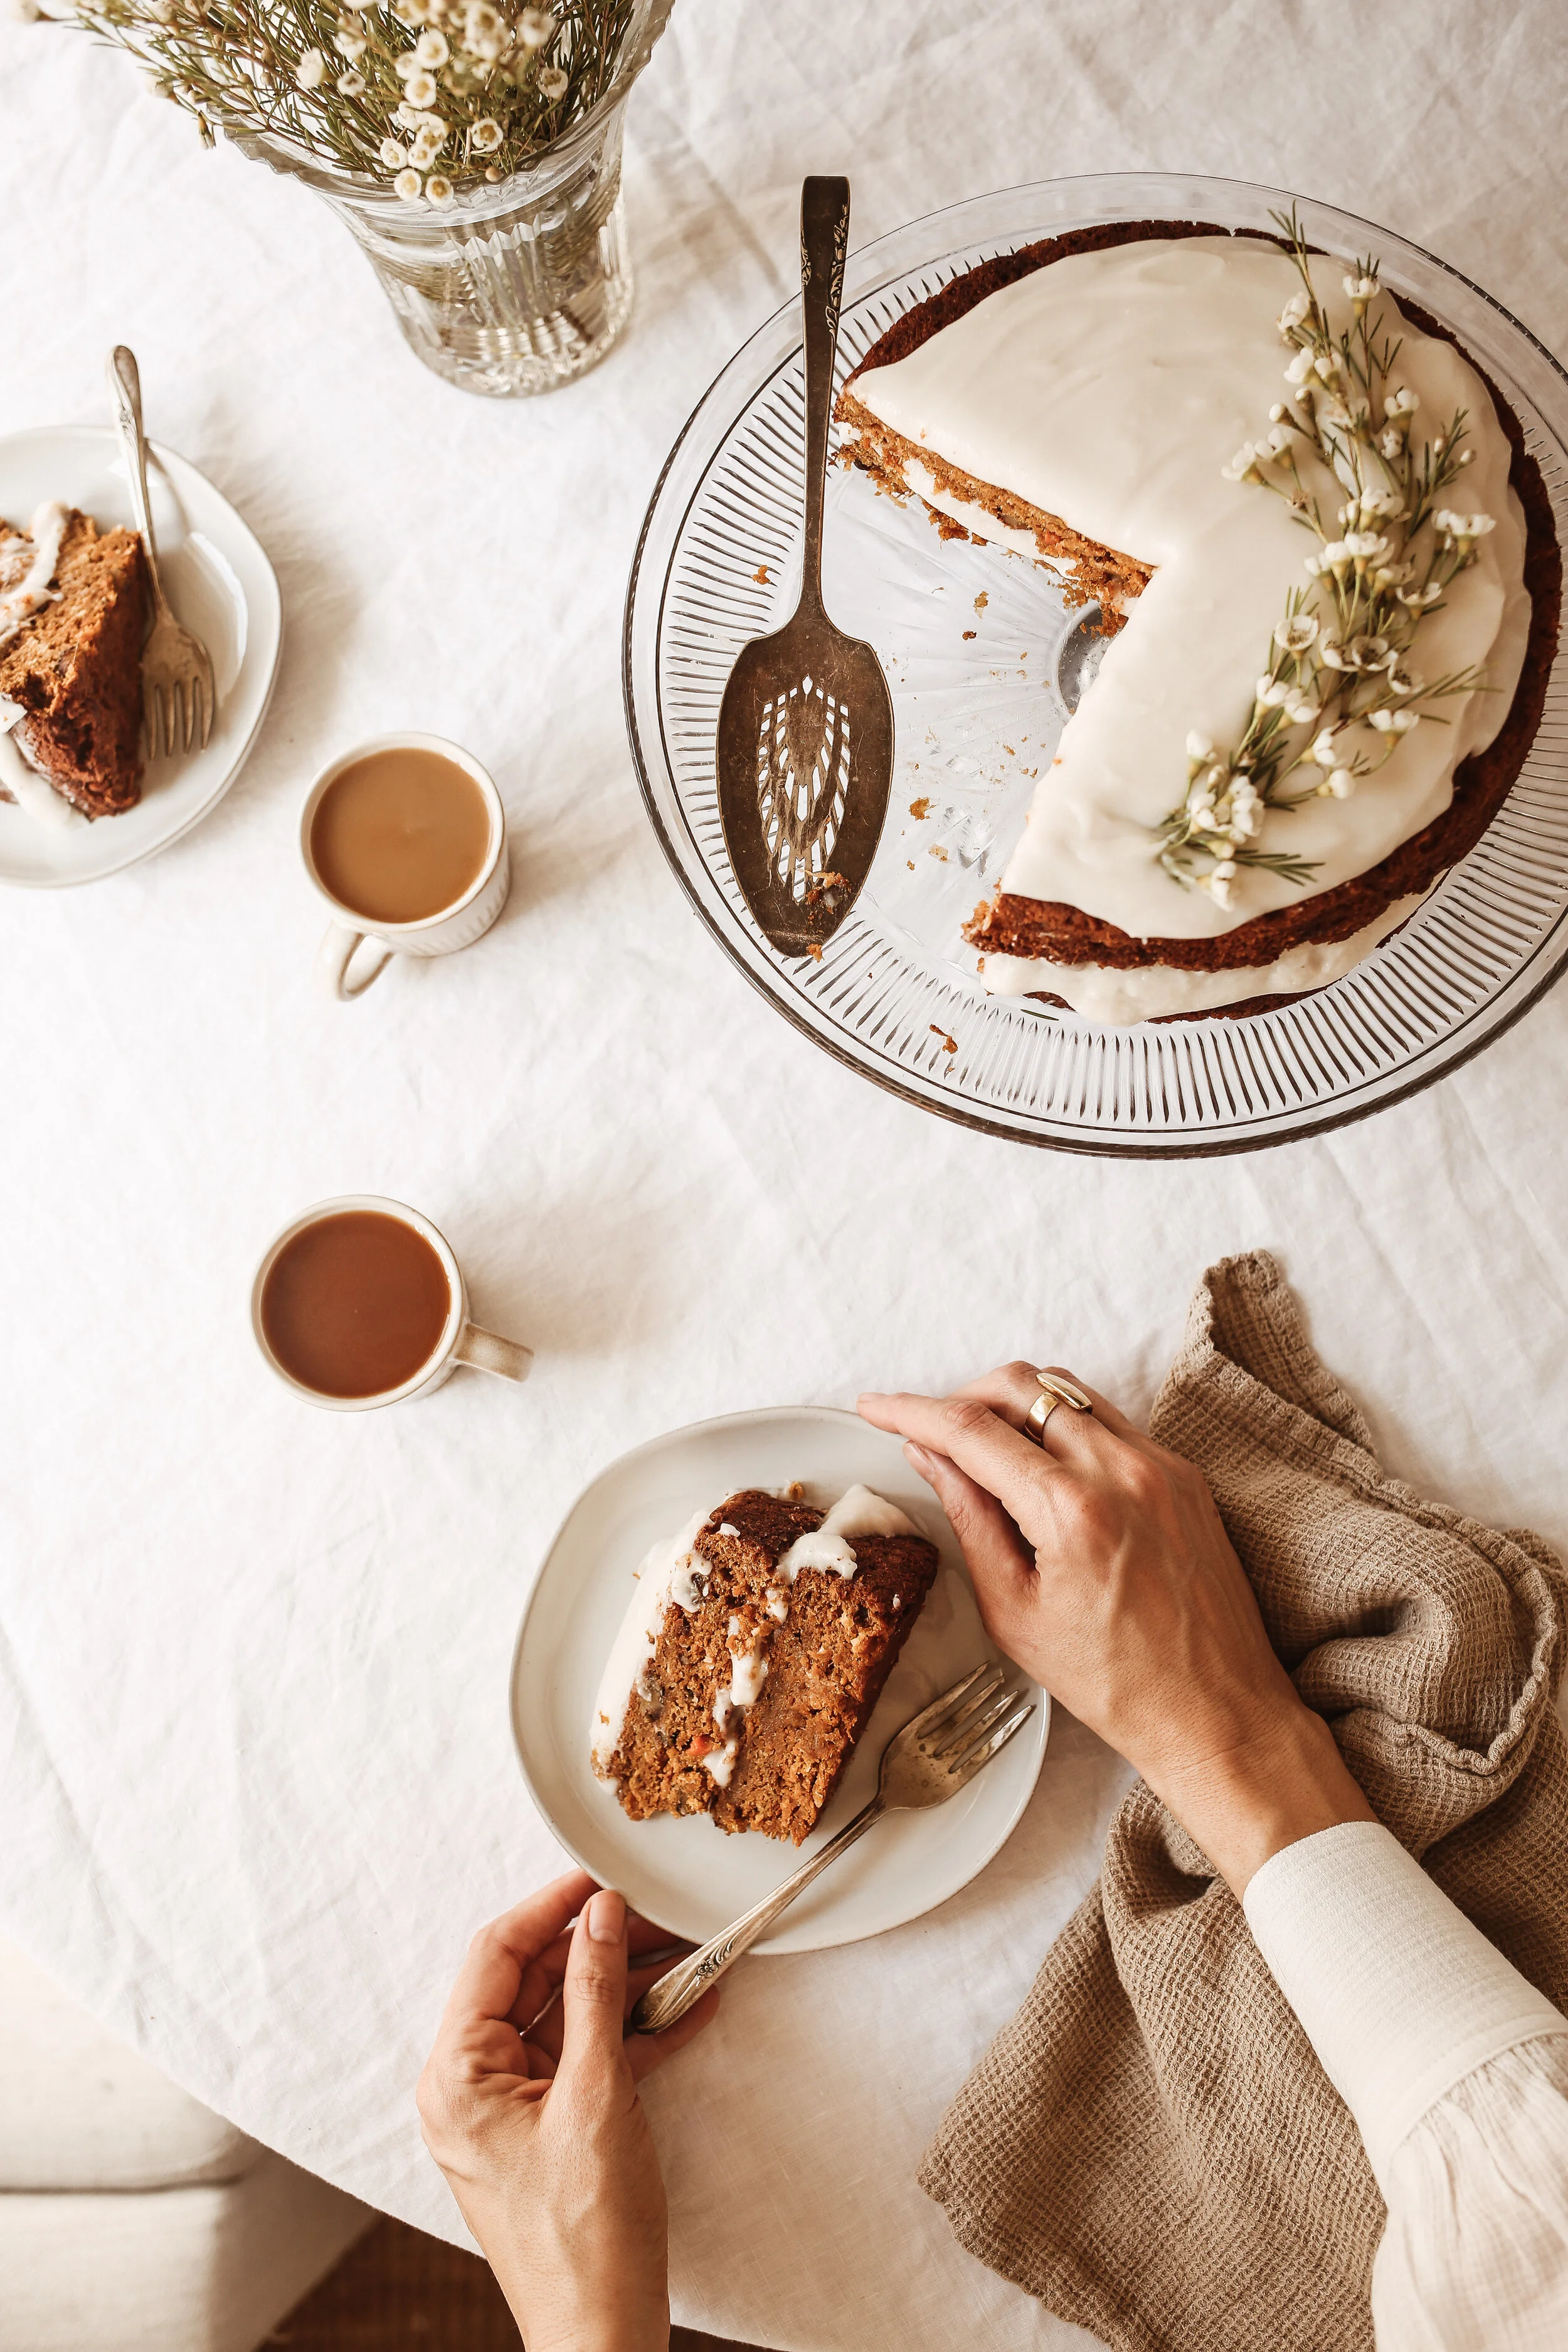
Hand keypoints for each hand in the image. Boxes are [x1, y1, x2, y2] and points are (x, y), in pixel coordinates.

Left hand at [417, 1871, 717, 2351]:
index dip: (552, 1906)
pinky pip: (589, 2060)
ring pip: (571, 2018)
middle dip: (603, 1946)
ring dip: (630, 1988)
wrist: (603, 2333)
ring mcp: (512, 2110)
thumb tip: (600, 1914)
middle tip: (662, 1915)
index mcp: (457, 2077)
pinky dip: (635, 2036)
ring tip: (692, 1955)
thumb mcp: (596, 2096)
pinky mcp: (550, 2130)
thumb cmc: (585, 2238)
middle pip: (537, 1982)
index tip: (603, 1874)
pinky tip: (691, 2008)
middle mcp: (472, 2087)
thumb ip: (597, 1994)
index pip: (497, 1955)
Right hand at [859, 1364, 1373, 1893]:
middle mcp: (1123, 1471)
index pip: (971, 1429)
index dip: (911, 1411)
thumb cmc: (1115, 1682)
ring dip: (1013, 1405)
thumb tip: (930, 1455)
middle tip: (930, 1433)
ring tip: (983, 1452)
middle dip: (961, 1397)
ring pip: (1066, 1391)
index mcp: (1073, 1511)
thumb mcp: (1015, 1612)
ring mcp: (1161, 1466)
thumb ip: (970, 1519)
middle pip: (1020, 1385)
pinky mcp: (1184, 1473)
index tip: (875, 1408)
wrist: (1216, 1710)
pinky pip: (1108, 1420)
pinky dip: (1062, 1427)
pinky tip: (1043, 1470)